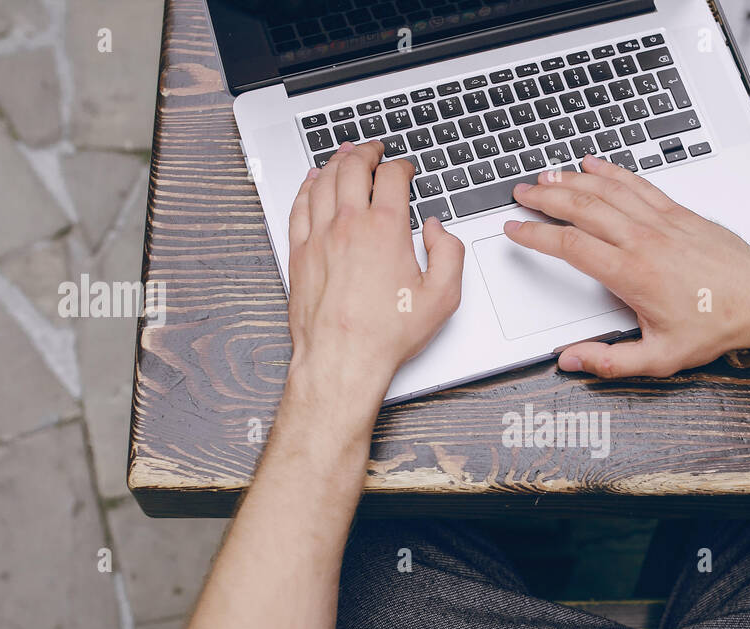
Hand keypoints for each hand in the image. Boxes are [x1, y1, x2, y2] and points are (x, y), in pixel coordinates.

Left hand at [285, 140, 464, 393]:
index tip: (405, 168)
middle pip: (352, 168)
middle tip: (373, 148)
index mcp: (385, 229)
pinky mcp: (300, 253)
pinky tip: (311, 181)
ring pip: (323, 181)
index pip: (391, 177)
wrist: (342, 359)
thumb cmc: (386, 334)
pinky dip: (307, 186)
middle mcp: (348, 225)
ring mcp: (319, 236)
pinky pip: (299, 206)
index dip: (401, 165)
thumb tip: (436, 230)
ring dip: (336, 161)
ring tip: (344, 154)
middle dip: (366, 152)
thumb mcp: (442, 297)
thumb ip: (449, 253)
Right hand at [504, 154, 749, 375]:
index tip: (516, 229)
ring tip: (546, 176)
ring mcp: (662, 222)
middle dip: (545, 198)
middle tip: (521, 193)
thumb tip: (572, 362)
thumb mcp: (659, 357)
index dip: (536, 235)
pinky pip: (637, 184)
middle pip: (582, 208)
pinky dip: (611, 171)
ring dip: (571, 180)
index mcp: (632, 274)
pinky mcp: (678, 212)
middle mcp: (644, 240)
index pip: (570, 246)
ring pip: (606, 190)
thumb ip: (610, 361)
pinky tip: (594, 164)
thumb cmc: (716, 325)